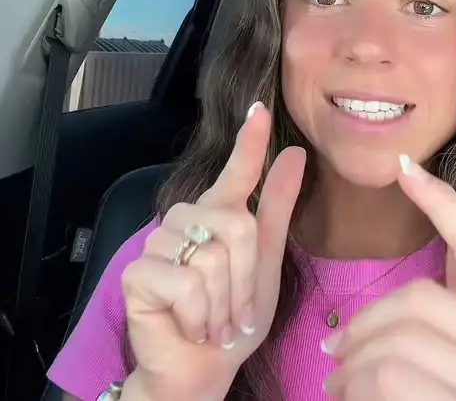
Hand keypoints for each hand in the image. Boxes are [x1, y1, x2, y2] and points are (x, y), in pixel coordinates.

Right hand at [120, 103, 305, 400]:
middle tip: (233, 311)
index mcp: (220, 215)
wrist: (201, 370)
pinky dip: (199, 316)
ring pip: (212, 258)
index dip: (249, 142)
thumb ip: (276, 209)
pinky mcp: (138, 272)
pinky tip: (190, 326)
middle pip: (238, 228)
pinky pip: (187, 284)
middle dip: (245, 281)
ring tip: (213, 321)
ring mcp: (158, 243)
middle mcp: (186, 219)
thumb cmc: (234, 319)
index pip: (236, 171)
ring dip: (223, 304)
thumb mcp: (266, 264)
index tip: (259, 109)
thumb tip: (295, 153)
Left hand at [322, 157, 455, 400]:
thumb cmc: (449, 398)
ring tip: (338, 379)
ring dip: (352, 362)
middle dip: (363, 323)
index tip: (404, 166)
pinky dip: (355, 386)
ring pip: (397, 343)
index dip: (440, 201)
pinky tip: (348, 397)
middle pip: (418, 301)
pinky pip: (390, 380)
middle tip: (332, 347)